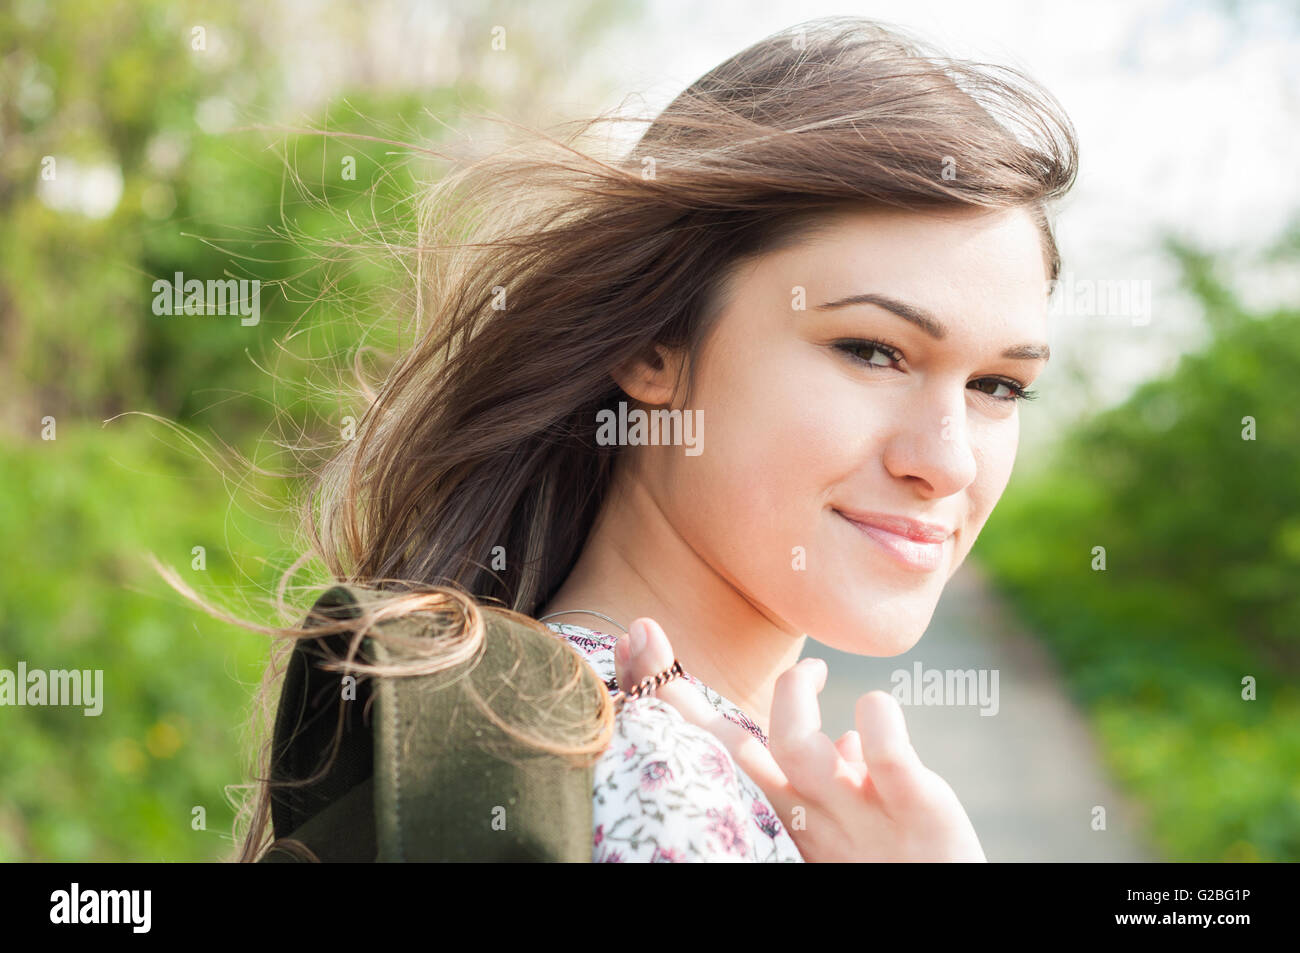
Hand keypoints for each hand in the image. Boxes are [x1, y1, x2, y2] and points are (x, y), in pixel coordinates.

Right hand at [613, 617, 986, 861]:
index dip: (670, 701)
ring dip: (792, 697)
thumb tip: (849, 738)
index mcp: (785, 819)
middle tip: (643, 634)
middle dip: (677, 699)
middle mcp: (807, 820)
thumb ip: (844, 776)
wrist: (949, 917)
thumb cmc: (907, 868)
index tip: (639, 640)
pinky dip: (880, 724)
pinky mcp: (918, 812)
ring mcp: (858, 817)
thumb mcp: (861, 820)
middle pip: (726, 753)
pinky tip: (875, 704)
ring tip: (811, 670)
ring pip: (798, 749)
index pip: (717, 753)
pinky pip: (890, 760)